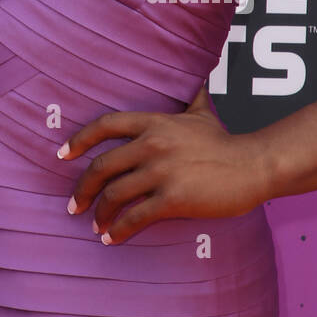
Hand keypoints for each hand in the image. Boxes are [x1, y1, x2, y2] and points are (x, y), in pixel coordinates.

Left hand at [56, 84, 268, 242]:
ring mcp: (161, 172)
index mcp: (153, 122)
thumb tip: (197, 78)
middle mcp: (151, 144)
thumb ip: (190, 97)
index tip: (63, 155)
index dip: (79, 141)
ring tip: (95, 225)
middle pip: (102, 166)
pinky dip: (119, 230)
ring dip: (100, 213)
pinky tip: (112, 238)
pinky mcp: (173, 199)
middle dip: (83, 188)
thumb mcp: (201, 112)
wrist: (253, 166)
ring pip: (115, 194)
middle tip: (74, 204)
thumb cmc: (225, 142)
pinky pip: (135, 217)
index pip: (104, 126)